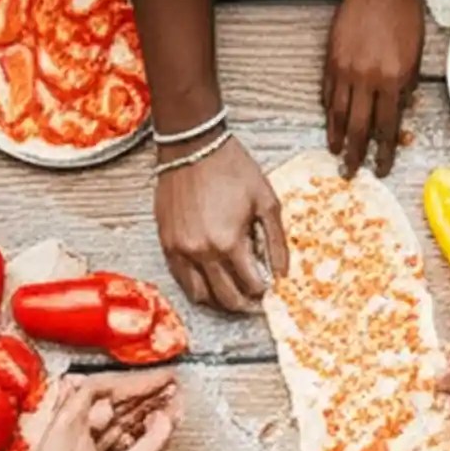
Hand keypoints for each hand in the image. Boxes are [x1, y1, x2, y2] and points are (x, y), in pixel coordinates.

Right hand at [155, 134, 287, 311]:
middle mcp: (202, 252)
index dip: (264, 291)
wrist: (192, 146)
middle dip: (244, 305)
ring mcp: (180, 249)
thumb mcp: (266, 200)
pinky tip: (209, 281)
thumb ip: (277, 240)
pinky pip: (180, 277)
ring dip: (218, 301)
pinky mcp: (166, 242)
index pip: (251, 284)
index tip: (269, 289)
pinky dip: (196, 286)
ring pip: (199, 294)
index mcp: (229, 242)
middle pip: (226, 297)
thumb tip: (283, 272)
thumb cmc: (231, 168)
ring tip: (231, 295)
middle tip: (254, 303)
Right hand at [324, 0, 421, 176]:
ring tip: (336, 152)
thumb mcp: (416, 53)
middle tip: (351, 173)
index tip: (381, 169)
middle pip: (360, 127)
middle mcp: (369, 80)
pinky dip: (329, 110)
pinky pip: (328, 92)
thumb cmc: (405, 16)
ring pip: (339, 114)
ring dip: (338, 137)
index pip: (387, 126)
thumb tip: (400, 110)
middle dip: (356, 154)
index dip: (383, 152)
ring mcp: (347, 70)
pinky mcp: (332, 59)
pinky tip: (330, 121)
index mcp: (394, 81)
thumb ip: (407, 84)